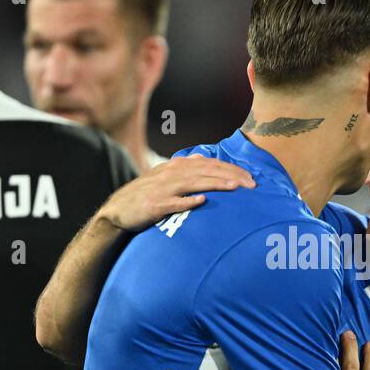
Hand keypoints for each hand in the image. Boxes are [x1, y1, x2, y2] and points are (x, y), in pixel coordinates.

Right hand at [98, 155, 255, 230]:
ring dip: (215, 184)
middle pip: (206, 172)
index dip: (231, 168)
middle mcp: (171, 174)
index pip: (209, 164)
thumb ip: (184, 168)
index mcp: (176, 166)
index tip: (250, 177)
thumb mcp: (164, 176)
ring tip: (235, 187)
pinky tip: (201, 202)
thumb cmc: (145, 194)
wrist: (117, 210)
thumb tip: (202, 159)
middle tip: (252, 184)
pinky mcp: (154, 206)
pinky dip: (187, 202)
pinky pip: (173, 203)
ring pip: (194, 184)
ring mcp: (163, 189)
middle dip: (231, 176)